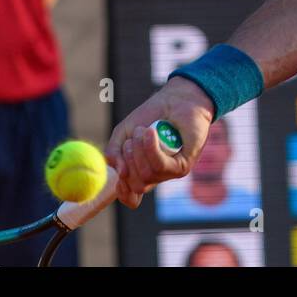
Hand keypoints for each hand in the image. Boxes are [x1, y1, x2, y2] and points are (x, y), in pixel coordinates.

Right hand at [104, 78, 214, 208]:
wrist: (176, 99)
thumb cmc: (151, 115)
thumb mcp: (124, 133)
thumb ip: (114, 152)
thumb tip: (119, 173)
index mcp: (140, 171)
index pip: (131, 196)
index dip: (122, 192)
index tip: (118, 174)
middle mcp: (156, 175)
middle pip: (136, 186)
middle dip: (128, 161)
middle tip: (131, 140)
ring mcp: (170, 172)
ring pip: (147, 175)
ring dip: (140, 151)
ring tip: (144, 130)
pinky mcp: (183, 165)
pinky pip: (161, 166)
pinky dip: (152, 150)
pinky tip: (151, 133)